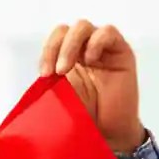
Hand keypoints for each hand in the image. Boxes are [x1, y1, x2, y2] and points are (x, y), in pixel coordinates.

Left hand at [38, 20, 143, 153]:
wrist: (108, 132)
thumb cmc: (86, 116)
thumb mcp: (59, 96)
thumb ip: (49, 80)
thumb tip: (37, 74)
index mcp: (67, 58)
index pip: (54, 39)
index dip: (47, 51)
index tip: (44, 74)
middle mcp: (83, 50)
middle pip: (65, 30)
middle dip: (55, 48)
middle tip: (56, 72)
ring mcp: (102, 49)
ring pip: (82, 27)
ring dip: (71, 44)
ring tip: (67, 68)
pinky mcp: (121, 51)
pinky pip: (108, 32)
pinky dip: (96, 42)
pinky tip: (92, 60)